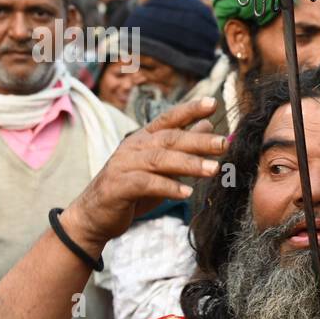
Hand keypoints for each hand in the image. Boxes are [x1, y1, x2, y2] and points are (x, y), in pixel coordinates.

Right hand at [63, 98, 225, 250]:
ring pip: (159, 160)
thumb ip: (181, 147)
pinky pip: (146, 184)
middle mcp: (133, 147)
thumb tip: (208, 125)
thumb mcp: (160, 166)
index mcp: (143, 139)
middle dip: (198, 140)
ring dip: (188, 164)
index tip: (212, 103)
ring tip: (213, 170)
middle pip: (169, 139)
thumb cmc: (132, 188)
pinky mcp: (118, 186)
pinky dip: (167, 187)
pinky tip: (186, 193)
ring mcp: (124, 165)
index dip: (189, 110)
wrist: (96, 215)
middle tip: (224, 144)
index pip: (168, 119)